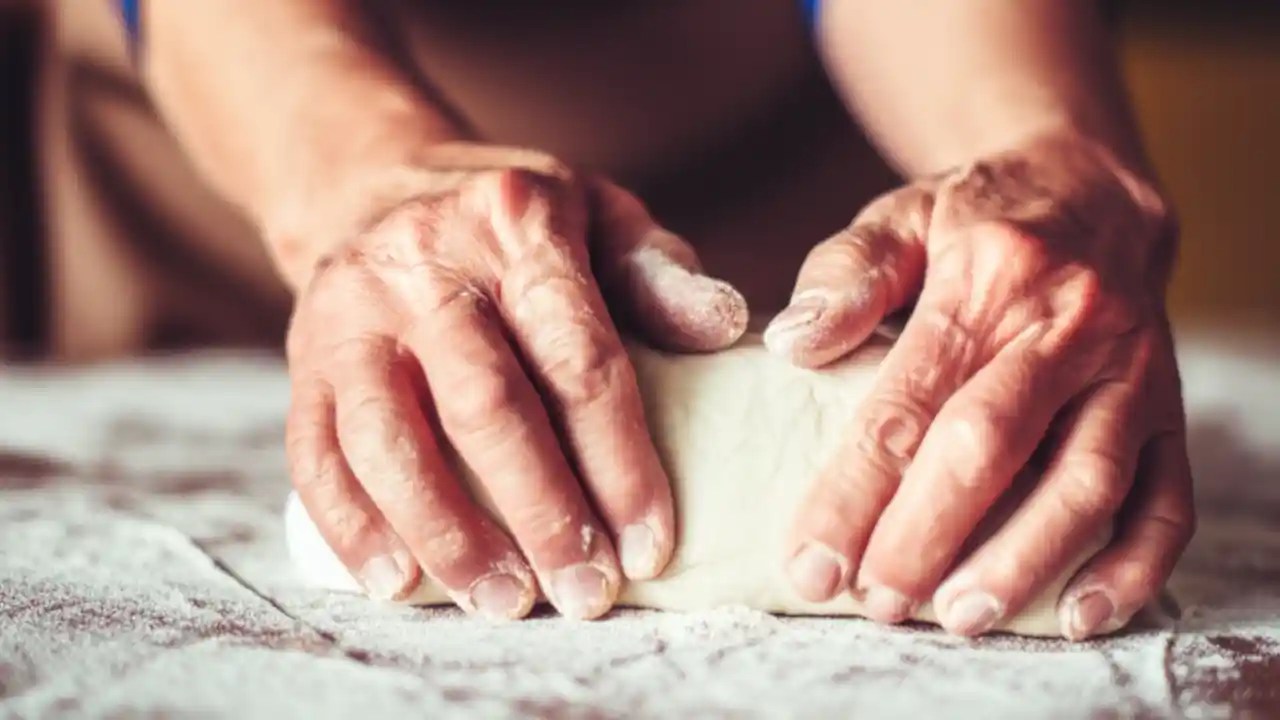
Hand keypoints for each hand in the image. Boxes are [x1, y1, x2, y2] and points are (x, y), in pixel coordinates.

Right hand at [284, 143, 746, 619]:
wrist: (377, 185)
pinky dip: (354, 528)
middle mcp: (424, 261)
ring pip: (391, 441)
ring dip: (449, 536)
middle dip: (541, 515)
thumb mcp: (599, 216)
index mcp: (516, 222)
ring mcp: (349, 311)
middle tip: (584, 596)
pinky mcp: (300, 359)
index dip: (618, 463)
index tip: (649, 548)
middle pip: (486, 407)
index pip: (578, 359)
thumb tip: (725, 327)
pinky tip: (400, 584)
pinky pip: (314, 454)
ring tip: (504, 602)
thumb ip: (660, 274)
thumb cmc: (514, 221)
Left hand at [769, 131, 1193, 638]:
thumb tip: (792, 344)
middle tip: (876, 601)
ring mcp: (1132, 373)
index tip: (812, 560)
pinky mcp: (1170, 413)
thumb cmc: (973, 221)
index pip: (909, 400)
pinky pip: (1167, 498)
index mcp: (990, 279)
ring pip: (1086, 479)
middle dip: (928, 534)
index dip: (855, 489)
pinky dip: (1132, 566)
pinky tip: (1078, 614)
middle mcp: (1071, 326)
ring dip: (1023, 559)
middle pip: (994, 444)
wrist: (1090, 193)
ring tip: (959, 617)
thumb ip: (846, 275)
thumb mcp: (899, 219)